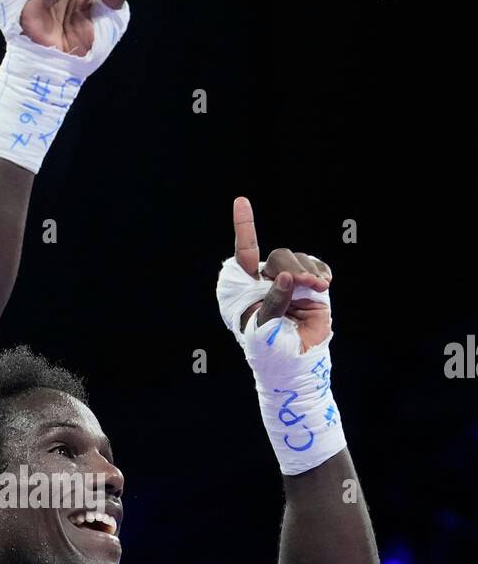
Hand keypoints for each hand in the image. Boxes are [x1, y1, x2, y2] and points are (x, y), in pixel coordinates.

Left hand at [233, 196, 332, 351]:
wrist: (295, 362)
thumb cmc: (269, 348)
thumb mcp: (263, 328)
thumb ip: (273, 302)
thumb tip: (286, 276)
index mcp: (247, 288)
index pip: (245, 254)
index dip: (245, 227)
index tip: (241, 201)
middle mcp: (267, 280)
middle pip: (278, 256)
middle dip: (291, 266)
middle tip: (304, 282)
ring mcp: (290, 280)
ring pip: (298, 259)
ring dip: (308, 271)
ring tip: (316, 288)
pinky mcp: (311, 285)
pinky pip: (317, 267)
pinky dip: (321, 273)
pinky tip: (322, 285)